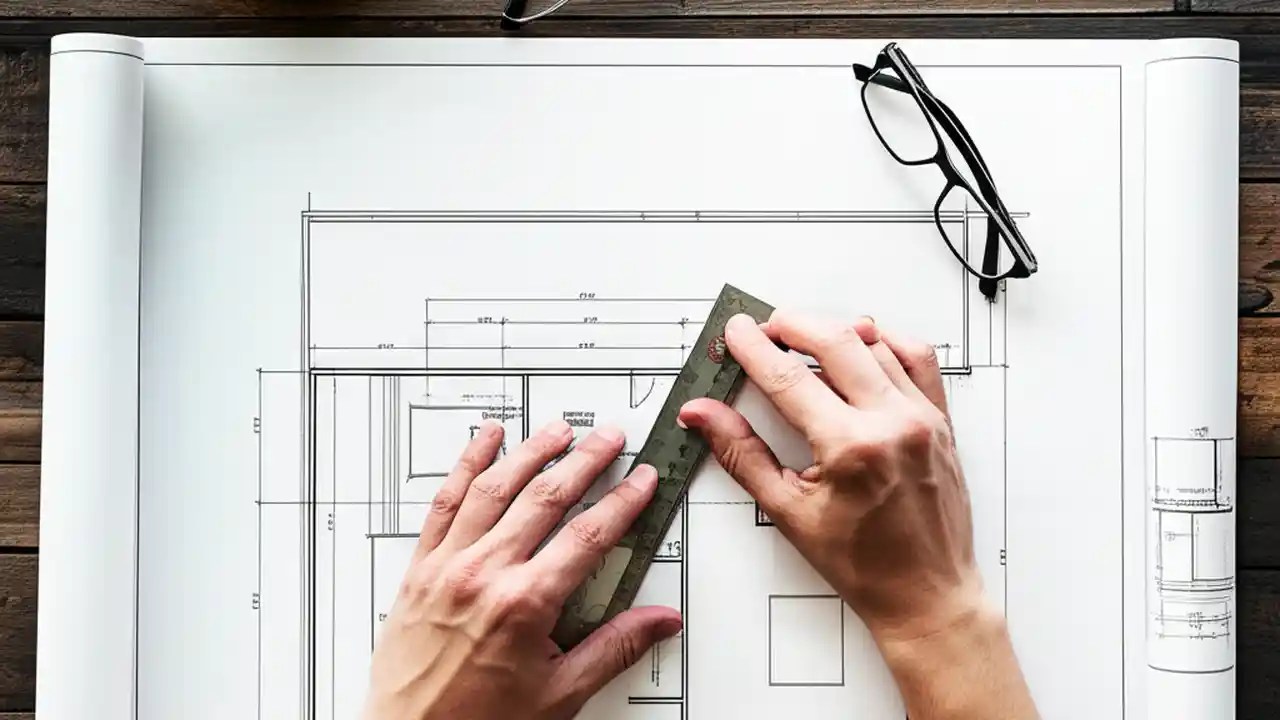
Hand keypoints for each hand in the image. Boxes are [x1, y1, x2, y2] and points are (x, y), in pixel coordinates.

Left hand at [362, 421, 682, 719]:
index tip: (641, 482)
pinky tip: (484, 442)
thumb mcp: (559, 695)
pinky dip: (466, 465)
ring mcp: (447, 566)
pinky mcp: (419, 568)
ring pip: (495, 488)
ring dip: (530, 452)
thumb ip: (614, 649)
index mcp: (524, 605)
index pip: (588, 536)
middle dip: (584, 461)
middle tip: (609, 438)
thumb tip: (659, 622)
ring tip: (558, 430)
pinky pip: (444, 502)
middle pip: (545, 498)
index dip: (621, 502)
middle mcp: (483, 575)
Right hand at [679, 311, 1036, 718]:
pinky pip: (918, 359)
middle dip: (793, 324)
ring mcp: (922, 418)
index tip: (735, 331)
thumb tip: (704, 415)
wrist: (927, 595)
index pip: (788, 378)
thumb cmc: (865, 565)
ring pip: (875, 343)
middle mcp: (891, 423)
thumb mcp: (788, 511)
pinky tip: (864, 345)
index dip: (754, 348)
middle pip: (835, 341)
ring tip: (805, 338)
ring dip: (835, 331)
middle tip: (765, 327)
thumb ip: (742, 454)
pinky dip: (888, 342)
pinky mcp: (941, 420)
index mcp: (850, 448)